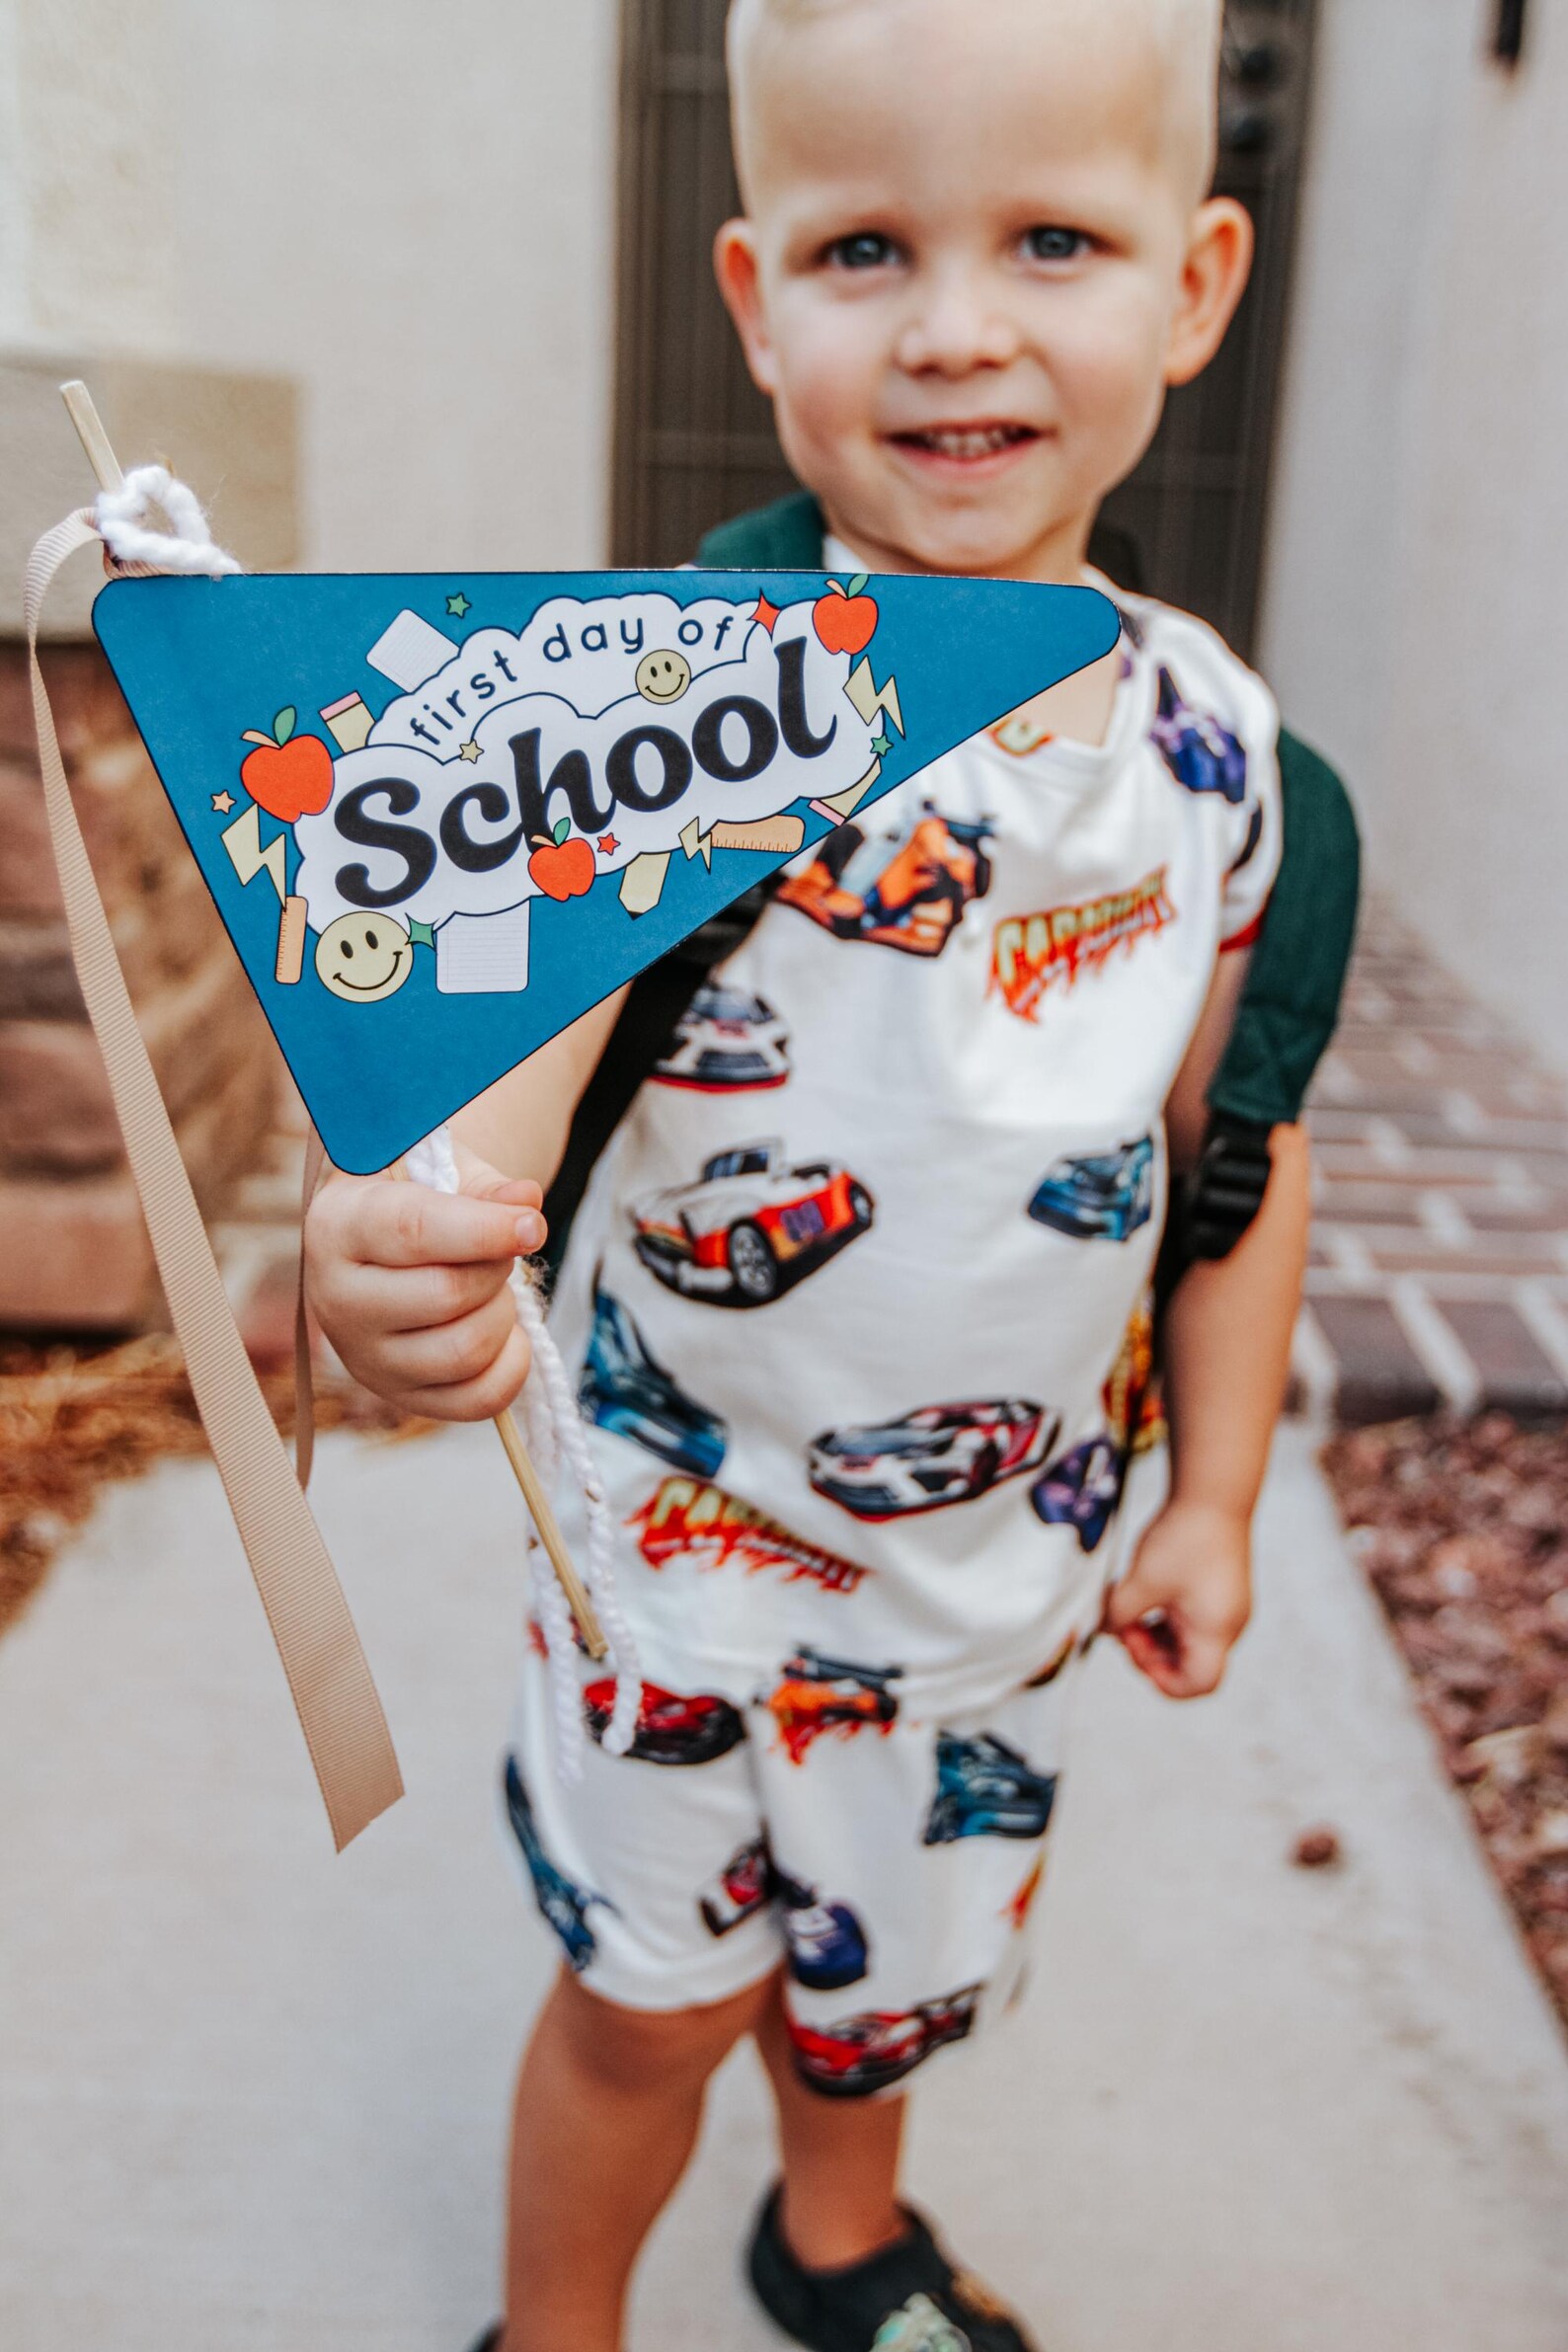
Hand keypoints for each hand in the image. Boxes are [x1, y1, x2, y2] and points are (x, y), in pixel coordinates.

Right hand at [304, 1141, 545, 1420]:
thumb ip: (486, 1186)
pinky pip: (480, 1399)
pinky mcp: (402, 1397)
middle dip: (495, 1268)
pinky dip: (512, 1363)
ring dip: (503, 1313)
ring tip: (491, 1289)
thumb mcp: (444, 1172)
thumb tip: (526, 1202)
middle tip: (498, 1252)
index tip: (532, 1225)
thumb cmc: (417, 1198)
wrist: (387, 1248)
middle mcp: (337, 1300)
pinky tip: (504, 1331)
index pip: (414, 1232)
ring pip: (466, 1351)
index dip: (485, 1229)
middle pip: (447, 1295)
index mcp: (337, 1226)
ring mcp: (366, 1359)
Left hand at [1104, 1497, 1251, 1698]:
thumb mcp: (1141, 1582)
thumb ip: (1116, 1615)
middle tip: (1122, 1625)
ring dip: (1155, 1634)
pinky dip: (1165, 1615)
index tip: (1132, 1650)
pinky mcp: (1220, 1589)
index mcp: (1216, 1630)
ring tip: (1127, 1608)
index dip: (1161, 1680)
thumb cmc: (1184, 1537)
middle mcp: (1229, 1624)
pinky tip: (1142, 1593)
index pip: (1197, 1684)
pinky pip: (1191, 1618)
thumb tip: (1100, 1630)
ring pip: (1188, 1641)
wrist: (1214, 1491)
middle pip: (1189, 1664)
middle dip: (1150, 1653)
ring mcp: (1227, 1606)